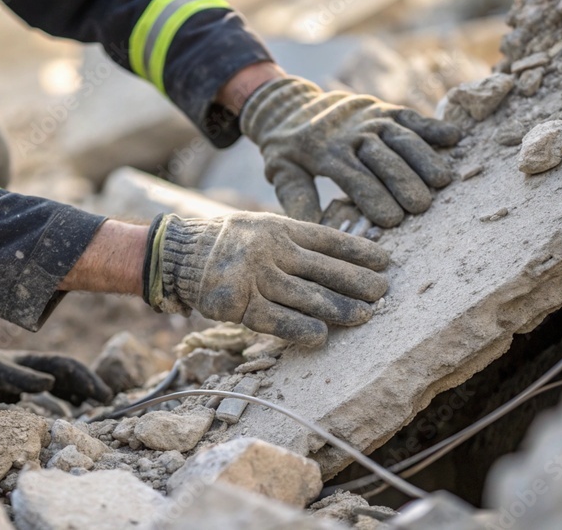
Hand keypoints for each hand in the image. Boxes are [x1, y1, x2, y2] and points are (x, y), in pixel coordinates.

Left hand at [0, 351, 112, 408]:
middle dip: (90, 386)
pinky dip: (61, 409)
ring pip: (61, 390)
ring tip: (95, 410)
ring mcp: (26, 386)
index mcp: (29, 360)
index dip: (85, 378)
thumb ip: (17, 375)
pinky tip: (69, 419)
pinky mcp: (18, 401)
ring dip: (79, 398)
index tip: (101, 393)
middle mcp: (32, 372)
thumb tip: (50, 383)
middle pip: (69, 377)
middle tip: (107, 401)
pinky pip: (47, 404)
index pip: (65, 366)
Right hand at [143, 212, 388, 345]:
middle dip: (357, 282)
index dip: (358, 252)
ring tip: (366, 316)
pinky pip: (275, 320)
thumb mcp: (259, 226)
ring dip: (339, 308)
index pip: (327, 239)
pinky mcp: (237, 303)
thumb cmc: (226, 242)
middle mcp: (269, 249)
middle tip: (384, 292)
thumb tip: (338, 256)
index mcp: (278, 227)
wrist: (176, 254)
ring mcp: (253, 276)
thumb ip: (293, 239)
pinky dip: (300, 329)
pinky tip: (322, 336)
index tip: (385, 262)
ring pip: (306, 296)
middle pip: (323, 269)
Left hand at [241, 77, 461, 226]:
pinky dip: (433, 125)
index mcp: (326, 152)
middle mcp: (352, 133)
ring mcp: (370, 118)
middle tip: (421, 207)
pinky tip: (454, 138)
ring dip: (425, 158)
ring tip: (443, 181)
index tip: (392, 221)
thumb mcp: (281, 172)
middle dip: (403, 182)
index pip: (354, 178)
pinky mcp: (384, 108)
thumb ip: (296, 198)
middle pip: (383, 159)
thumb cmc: (286, 148)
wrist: (288, 105)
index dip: (374, 199)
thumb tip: (311, 229)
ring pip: (402, 137)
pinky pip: (411, 116)